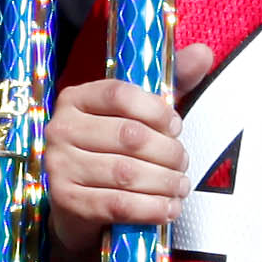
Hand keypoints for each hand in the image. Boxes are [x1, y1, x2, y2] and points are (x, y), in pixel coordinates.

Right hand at [38, 49, 209, 243]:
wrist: (81, 205)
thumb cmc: (114, 152)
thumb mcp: (141, 115)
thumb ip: (172, 82)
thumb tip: (203, 52)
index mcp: (76, 98)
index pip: (119, 94)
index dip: (156, 110)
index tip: (176, 126)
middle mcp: (61, 128)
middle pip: (128, 136)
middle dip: (167, 153)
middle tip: (183, 164)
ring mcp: (59, 166)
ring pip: (126, 173)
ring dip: (164, 183)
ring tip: (180, 187)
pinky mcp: (66, 201)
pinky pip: (118, 204)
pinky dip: (151, 209)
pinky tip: (168, 208)